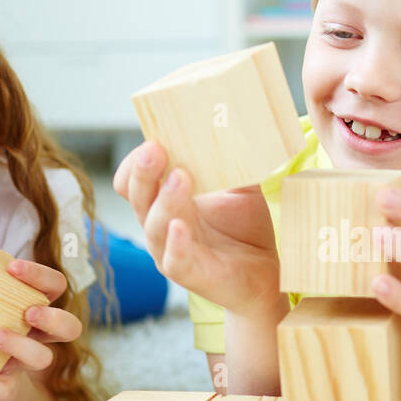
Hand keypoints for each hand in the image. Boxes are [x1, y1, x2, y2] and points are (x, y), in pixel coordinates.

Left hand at [0, 259, 81, 400]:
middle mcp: (39, 336)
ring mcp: (24, 363)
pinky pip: (3, 389)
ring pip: (44, 359)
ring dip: (21, 345)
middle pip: (70, 327)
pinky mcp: (5, 386)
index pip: (56, 286)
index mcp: (36, 306)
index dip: (41, 276)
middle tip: (28, 312)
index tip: (13, 267)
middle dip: (53, 318)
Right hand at [113, 140, 281, 318]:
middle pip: (137, 197)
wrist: (267, 273)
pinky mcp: (191, 275)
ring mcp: (172, 251)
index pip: (133, 180)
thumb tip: (239, 125)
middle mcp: (161, 225)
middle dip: (144, 172)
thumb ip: (236, 161)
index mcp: (166, 200)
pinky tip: (180, 228)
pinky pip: (174, 261)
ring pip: (154, 225)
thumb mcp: (243, 188)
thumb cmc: (246, 229)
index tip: (156, 139)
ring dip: (165, 200)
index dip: (136, 161)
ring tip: (181, 177)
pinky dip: (175, 244)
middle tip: (156, 150)